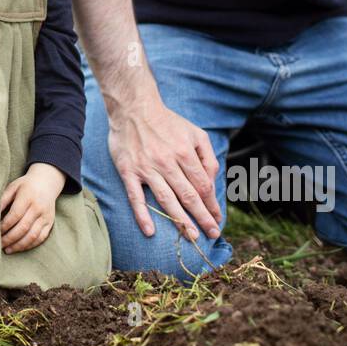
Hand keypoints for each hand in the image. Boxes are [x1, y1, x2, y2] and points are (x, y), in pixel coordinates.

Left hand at [0, 164, 64, 252]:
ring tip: (7, 249)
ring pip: (33, 235)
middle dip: (9, 238)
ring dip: (19, 245)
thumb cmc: (25, 185)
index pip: (15, 215)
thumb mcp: (12, 187)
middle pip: (23, 227)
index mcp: (28, 196)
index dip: (4, 226)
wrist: (47, 182)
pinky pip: (41, 238)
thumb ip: (2, 200)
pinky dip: (30, 245)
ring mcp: (46, 216)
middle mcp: (38, 207)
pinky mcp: (50, 222)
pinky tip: (19, 247)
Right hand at [108, 96, 221, 241]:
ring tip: (191, 237)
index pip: (203, 186)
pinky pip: (135, 197)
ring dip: (180, 221)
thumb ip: (207, 157)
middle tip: (213, 234)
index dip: (212, 205)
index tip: (218, 219)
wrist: (133, 108)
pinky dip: (143, 215)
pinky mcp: (128, 171)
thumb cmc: (167, 122)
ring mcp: (146, 168)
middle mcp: (167, 162)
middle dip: (202, 218)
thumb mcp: (195, 133)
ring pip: (166, 200)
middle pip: (189, 196)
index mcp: (184, 153)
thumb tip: (211, 182)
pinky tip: (150, 231)